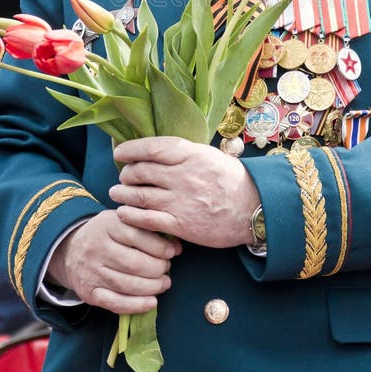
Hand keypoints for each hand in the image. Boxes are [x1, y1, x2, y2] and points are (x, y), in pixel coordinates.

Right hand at [46, 210, 181, 315]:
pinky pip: (115, 303)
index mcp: (107, 225)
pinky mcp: (89, 293)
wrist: (70, 250)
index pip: (138, 236)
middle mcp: (96, 248)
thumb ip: (145, 227)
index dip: (160, 246)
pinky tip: (152, 302)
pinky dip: (136, 305)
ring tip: (164, 284)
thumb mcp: (121, 220)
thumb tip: (175, 246)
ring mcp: (91, 272)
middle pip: (135, 263)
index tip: (174, 251)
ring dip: (152, 287)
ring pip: (127, 285)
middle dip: (158, 269)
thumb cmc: (106, 234)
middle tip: (168, 268)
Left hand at [111, 136, 260, 248]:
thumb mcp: (208, 155)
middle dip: (126, 173)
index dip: (130, 149)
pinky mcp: (181, 224)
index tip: (119, 152)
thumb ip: (183, 153)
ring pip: (139, 195)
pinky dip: (131, 215)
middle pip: (141, 171)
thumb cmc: (231, 179)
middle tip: (123, 176)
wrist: (253, 208)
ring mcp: (181, 200)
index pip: (152, 148)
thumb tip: (156, 150)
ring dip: (123, 193)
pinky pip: (147, 219)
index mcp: (191, 154)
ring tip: (117, 193)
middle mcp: (183, 176)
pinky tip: (124, 213)